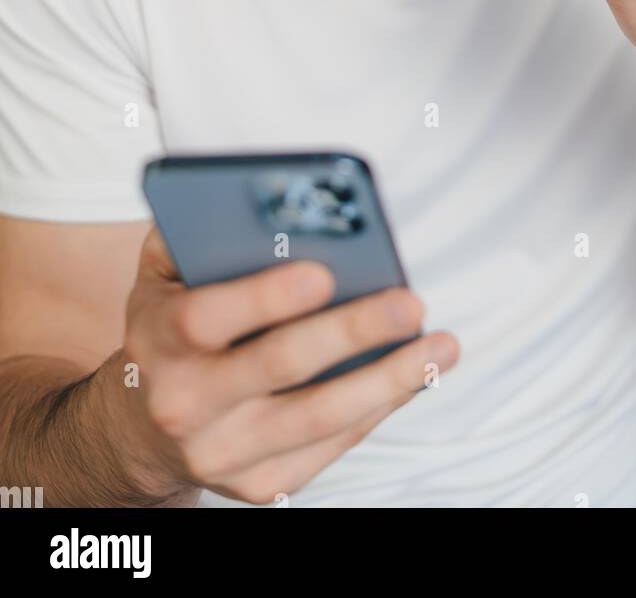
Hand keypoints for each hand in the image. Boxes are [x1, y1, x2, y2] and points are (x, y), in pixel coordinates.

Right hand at [119, 228, 458, 505]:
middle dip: (353, 332)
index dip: (266, 297)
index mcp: (163, 340)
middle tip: (411, 303)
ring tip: (442, 345)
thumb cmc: (170, 327)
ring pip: (319, 417)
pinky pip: (332, 446)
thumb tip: (270, 202)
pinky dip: (378, 408)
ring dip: (389, 379)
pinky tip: (415, 375)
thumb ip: (198, 233)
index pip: (209, 317)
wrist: (141, 427)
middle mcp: (187, 403)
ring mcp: (224, 453)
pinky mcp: (259, 486)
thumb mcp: (162, 276)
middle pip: (280, 366)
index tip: (325, 273)